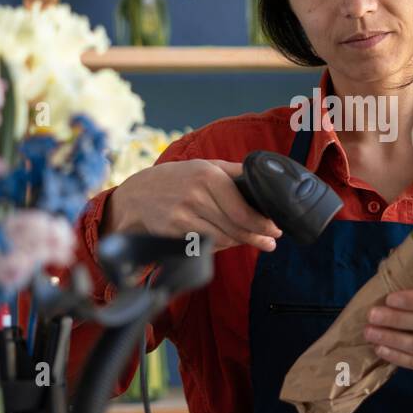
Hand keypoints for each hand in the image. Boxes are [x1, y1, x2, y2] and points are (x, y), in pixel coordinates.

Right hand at [101, 158, 282, 252]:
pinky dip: (219, 246)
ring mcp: (182, 217)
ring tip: (252, 241)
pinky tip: (226, 241)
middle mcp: (195, 196)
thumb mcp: (205, 165)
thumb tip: (264, 180)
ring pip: (222, 240)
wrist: (136, 194)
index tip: (275, 229)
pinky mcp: (174, 233)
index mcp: (208, 176)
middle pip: (235, 229)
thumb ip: (234, 172)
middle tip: (269, 242)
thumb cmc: (177, 178)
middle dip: (257, 238)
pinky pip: (206, 246)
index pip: (242, 211)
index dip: (262, 225)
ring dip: (239, 242)